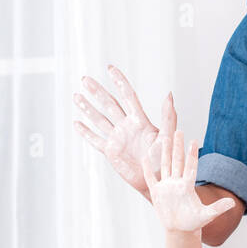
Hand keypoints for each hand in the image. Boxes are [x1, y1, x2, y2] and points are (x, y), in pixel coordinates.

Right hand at [72, 65, 174, 193]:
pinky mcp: (110, 151)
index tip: (110, 68)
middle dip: (97, 91)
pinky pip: (95, 139)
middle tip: (85, 79)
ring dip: (88, 107)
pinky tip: (77, 123)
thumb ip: (168, 116)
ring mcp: (117, 138)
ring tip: (77, 96)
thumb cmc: (165, 159)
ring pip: (99, 119)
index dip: (119, 82)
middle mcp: (127, 126)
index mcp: (140, 120)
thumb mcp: (167, 136)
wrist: (156, 179)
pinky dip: (86, 132)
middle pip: (109, 104)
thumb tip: (169, 95)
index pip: (128, 96)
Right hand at [141, 129, 235, 232]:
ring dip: (164, 152)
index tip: (194, 141)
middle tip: (178, 131)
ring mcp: (166, 187)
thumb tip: (232, 203)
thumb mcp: (207, 215)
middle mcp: (177, 183)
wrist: (180, 230)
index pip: (190, 167)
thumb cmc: (194, 223)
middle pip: (177, 161)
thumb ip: (218, 208)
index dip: (192, 154)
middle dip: (177, 146)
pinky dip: (147, 169)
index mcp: (188, 186)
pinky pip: (150, 178)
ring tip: (164, 138)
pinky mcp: (157, 193)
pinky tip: (145, 158)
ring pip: (165, 165)